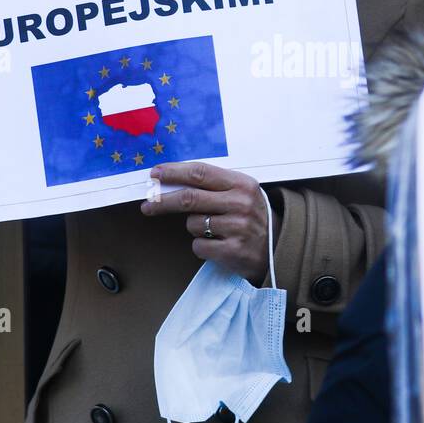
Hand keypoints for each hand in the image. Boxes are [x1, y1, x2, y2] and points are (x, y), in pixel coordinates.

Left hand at [140, 162, 272, 282]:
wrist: (276, 248)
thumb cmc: (250, 216)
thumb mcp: (241, 193)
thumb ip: (212, 186)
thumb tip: (170, 182)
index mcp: (241, 183)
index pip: (200, 173)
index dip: (173, 172)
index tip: (155, 174)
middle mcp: (240, 203)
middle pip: (189, 198)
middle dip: (163, 201)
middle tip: (147, 205)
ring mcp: (237, 227)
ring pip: (192, 224)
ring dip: (194, 228)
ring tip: (213, 231)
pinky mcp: (233, 250)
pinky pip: (198, 246)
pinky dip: (202, 247)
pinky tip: (217, 245)